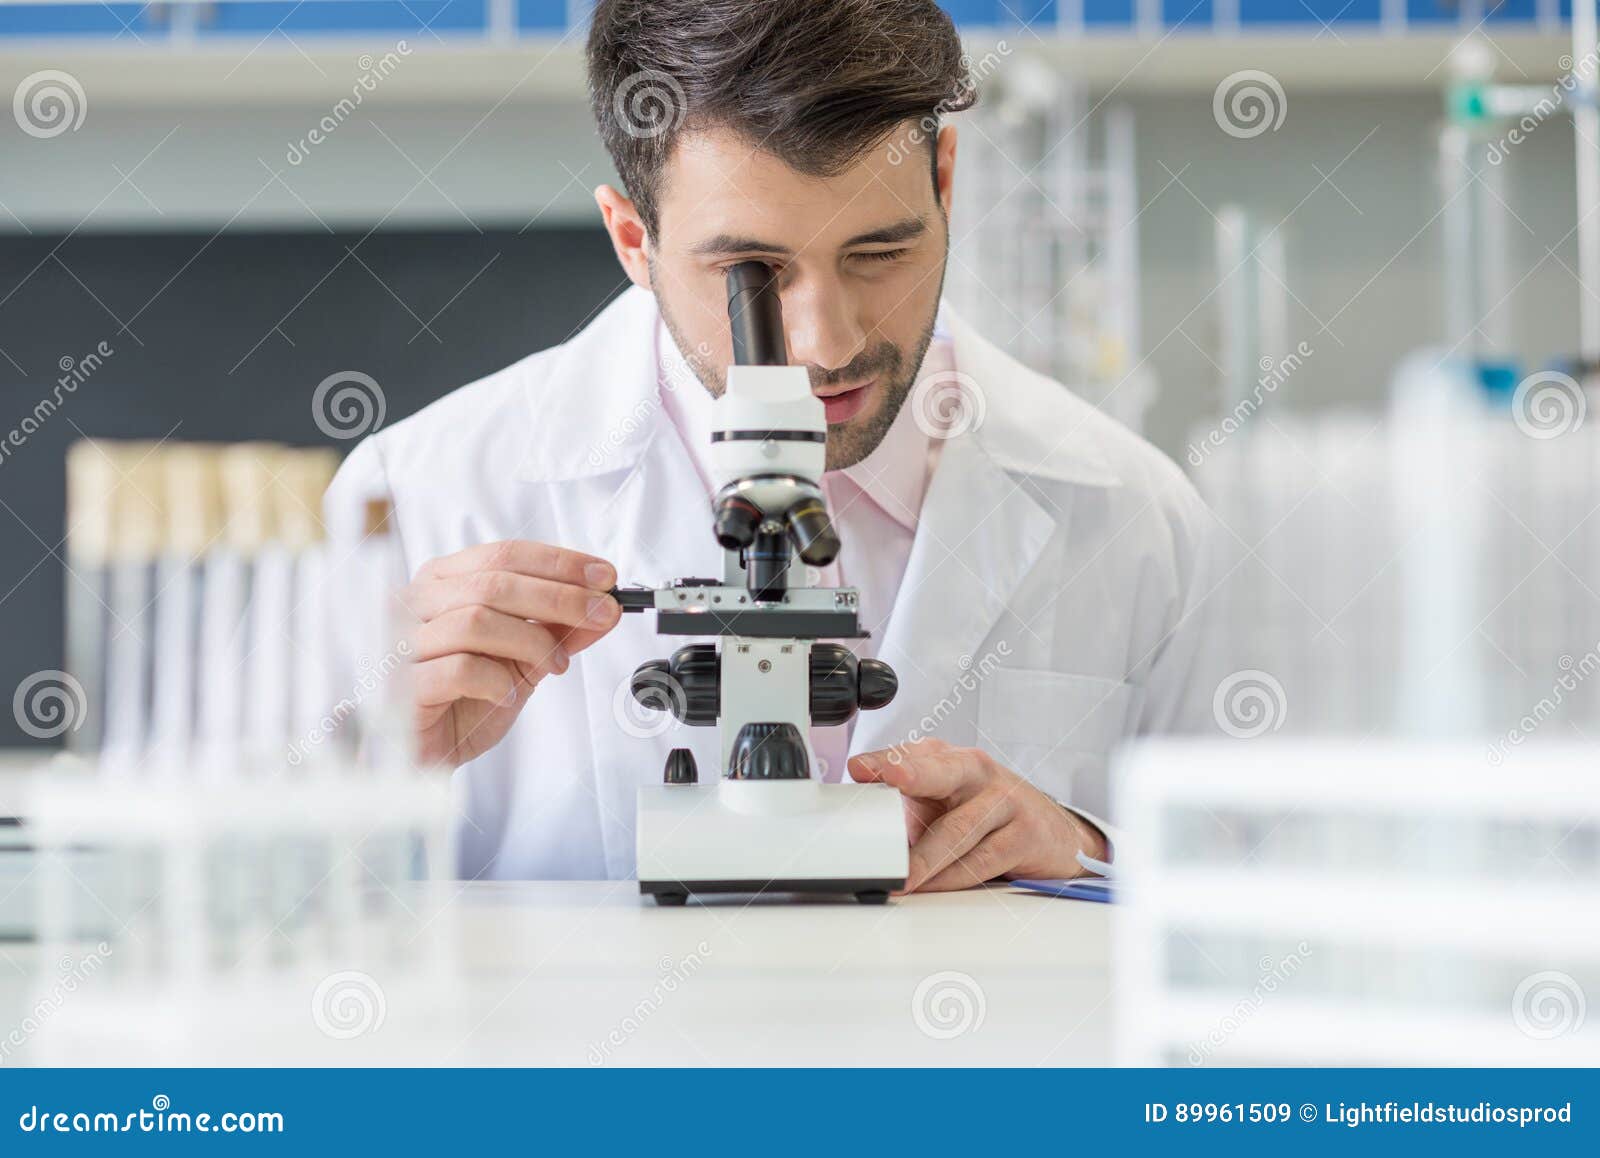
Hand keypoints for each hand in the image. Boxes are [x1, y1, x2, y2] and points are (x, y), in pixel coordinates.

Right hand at [401, 540, 620, 766]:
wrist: (427, 756)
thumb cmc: (464, 700)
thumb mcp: (523, 659)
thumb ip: (558, 631)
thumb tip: (605, 608)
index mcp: (442, 582)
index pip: (504, 555)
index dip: (559, 563)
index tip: (604, 578)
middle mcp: (416, 603)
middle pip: (494, 583)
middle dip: (560, 596)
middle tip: (603, 613)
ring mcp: (402, 643)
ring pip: (476, 620)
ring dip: (533, 642)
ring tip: (557, 665)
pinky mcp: (401, 686)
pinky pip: (458, 669)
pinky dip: (498, 681)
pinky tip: (511, 694)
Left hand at [847, 738, 1107, 892]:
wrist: (1052, 833)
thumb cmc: (985, 814)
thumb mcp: (944, 800)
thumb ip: (902, 804)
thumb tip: (852, 824)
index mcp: (949, 758)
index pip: (912, 755)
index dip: (884, 760)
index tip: (858, 768)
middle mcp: (977, 772)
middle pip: (944, 772)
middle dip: (914, 773)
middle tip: (891, 778)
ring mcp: (1005, 802)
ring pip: (958, 829)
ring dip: (925, 856)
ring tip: (900, 875)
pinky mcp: (1024, 836)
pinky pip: (980, 860)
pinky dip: (949, 878)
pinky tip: (929, 887)